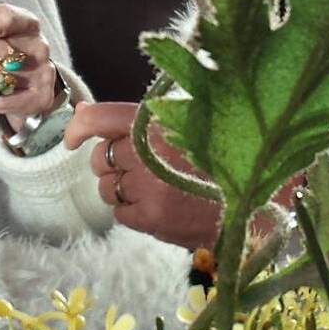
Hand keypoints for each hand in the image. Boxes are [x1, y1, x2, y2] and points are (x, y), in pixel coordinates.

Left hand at [64, 101, 221, 250]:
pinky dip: (133, 211)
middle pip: (101, 158)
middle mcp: (149, 150)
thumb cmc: (222, 151)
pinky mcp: (153, 217)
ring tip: (156, 188)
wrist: (257, 196)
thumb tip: (81, 112)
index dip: (78, 127)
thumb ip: (135, 116)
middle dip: (113, 163)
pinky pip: (120, 213)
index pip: (99, 119)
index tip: (71, 140)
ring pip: (107, 188)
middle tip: (142, 167)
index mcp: (157, 119)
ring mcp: (150, 186)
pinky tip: (160, 205)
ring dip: (122, 189)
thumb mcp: (186, 117)